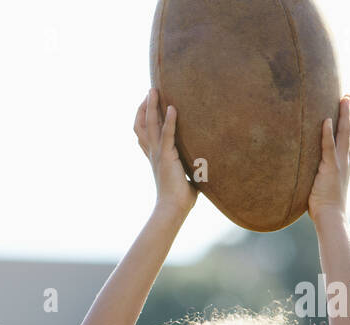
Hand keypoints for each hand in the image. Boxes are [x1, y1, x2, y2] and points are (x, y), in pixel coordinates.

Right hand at [135, 88, 195, 215]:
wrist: (173, 209)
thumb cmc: (181, 197)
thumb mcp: (185, 175)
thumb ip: (191, 165)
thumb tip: (207, 162)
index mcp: (155, 157)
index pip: (143, 134)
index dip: (142, 118)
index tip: (146, 104)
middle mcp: (153, 154)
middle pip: (142, 125)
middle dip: (144, 107)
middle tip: (149, 90)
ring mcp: (158, 154)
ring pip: (149, 125)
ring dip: (151, 106)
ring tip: (154, 90)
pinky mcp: (167, 157)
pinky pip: (167, 135)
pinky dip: (169, 121)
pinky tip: (172, 108)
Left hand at [308, 94, 349, 222]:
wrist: (331, 216)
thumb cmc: (324, 205)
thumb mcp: (322, 184)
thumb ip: (318, 173)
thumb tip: (305, 170)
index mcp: (344, 163)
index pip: (347, 138)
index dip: (348, 122)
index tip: (348, 106)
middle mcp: (345, 160)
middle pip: (349, 131)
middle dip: (349, 112)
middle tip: (349, 95)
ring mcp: (339, 163)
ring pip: (343, 134)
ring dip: (344, 116)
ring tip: (344, 99)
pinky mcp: (330, 169)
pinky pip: (328, 148)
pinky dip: (327, 134)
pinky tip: (326, 120)